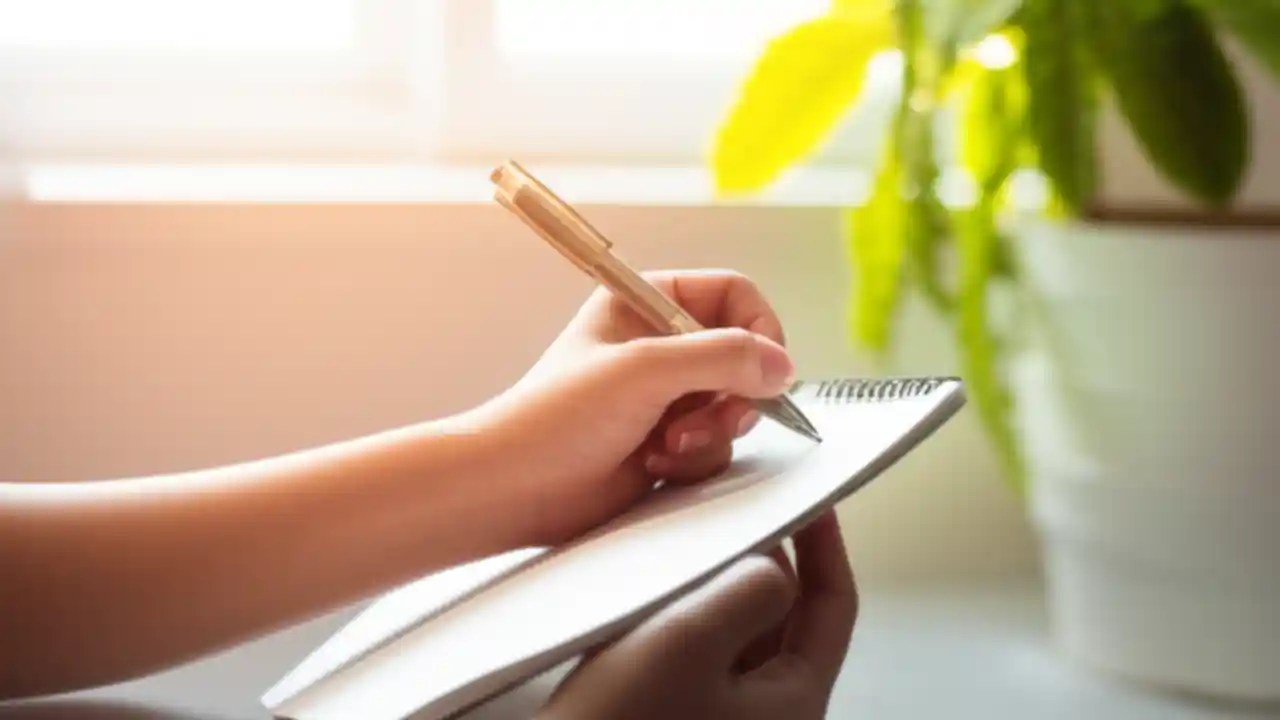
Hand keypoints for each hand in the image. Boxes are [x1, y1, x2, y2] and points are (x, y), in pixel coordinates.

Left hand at [480, 269, 794, 544]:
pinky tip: (653, 465)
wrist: (513, 488)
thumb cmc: (557, 417)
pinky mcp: (666, 441)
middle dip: (733, 394)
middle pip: (742, 356)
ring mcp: (664, 396)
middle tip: (710, 418)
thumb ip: (721, 358)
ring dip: (711, 432)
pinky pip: (715, 445)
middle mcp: (658, 344)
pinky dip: (694, 459)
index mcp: (645, 302)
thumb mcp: (644, 370)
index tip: (763, 368)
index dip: (758, 329)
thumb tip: (783, 365)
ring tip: (666, 446)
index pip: (733, 295)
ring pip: (733, 407)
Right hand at [537, 512, 857, 719]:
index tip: (809, 496)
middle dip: (769, 561)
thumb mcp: (690, 638)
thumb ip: (749, 590)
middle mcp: (770, 718)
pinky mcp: (683, 719)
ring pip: (743, 635)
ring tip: (696, 538)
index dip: (826, 546)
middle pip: (789, 621)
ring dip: (725, 586)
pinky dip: (693, 614)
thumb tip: (773, 568)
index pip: (833, 608)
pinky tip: (661, 586)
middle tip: (738, 507)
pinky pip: (704, 656)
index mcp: (795, 705)